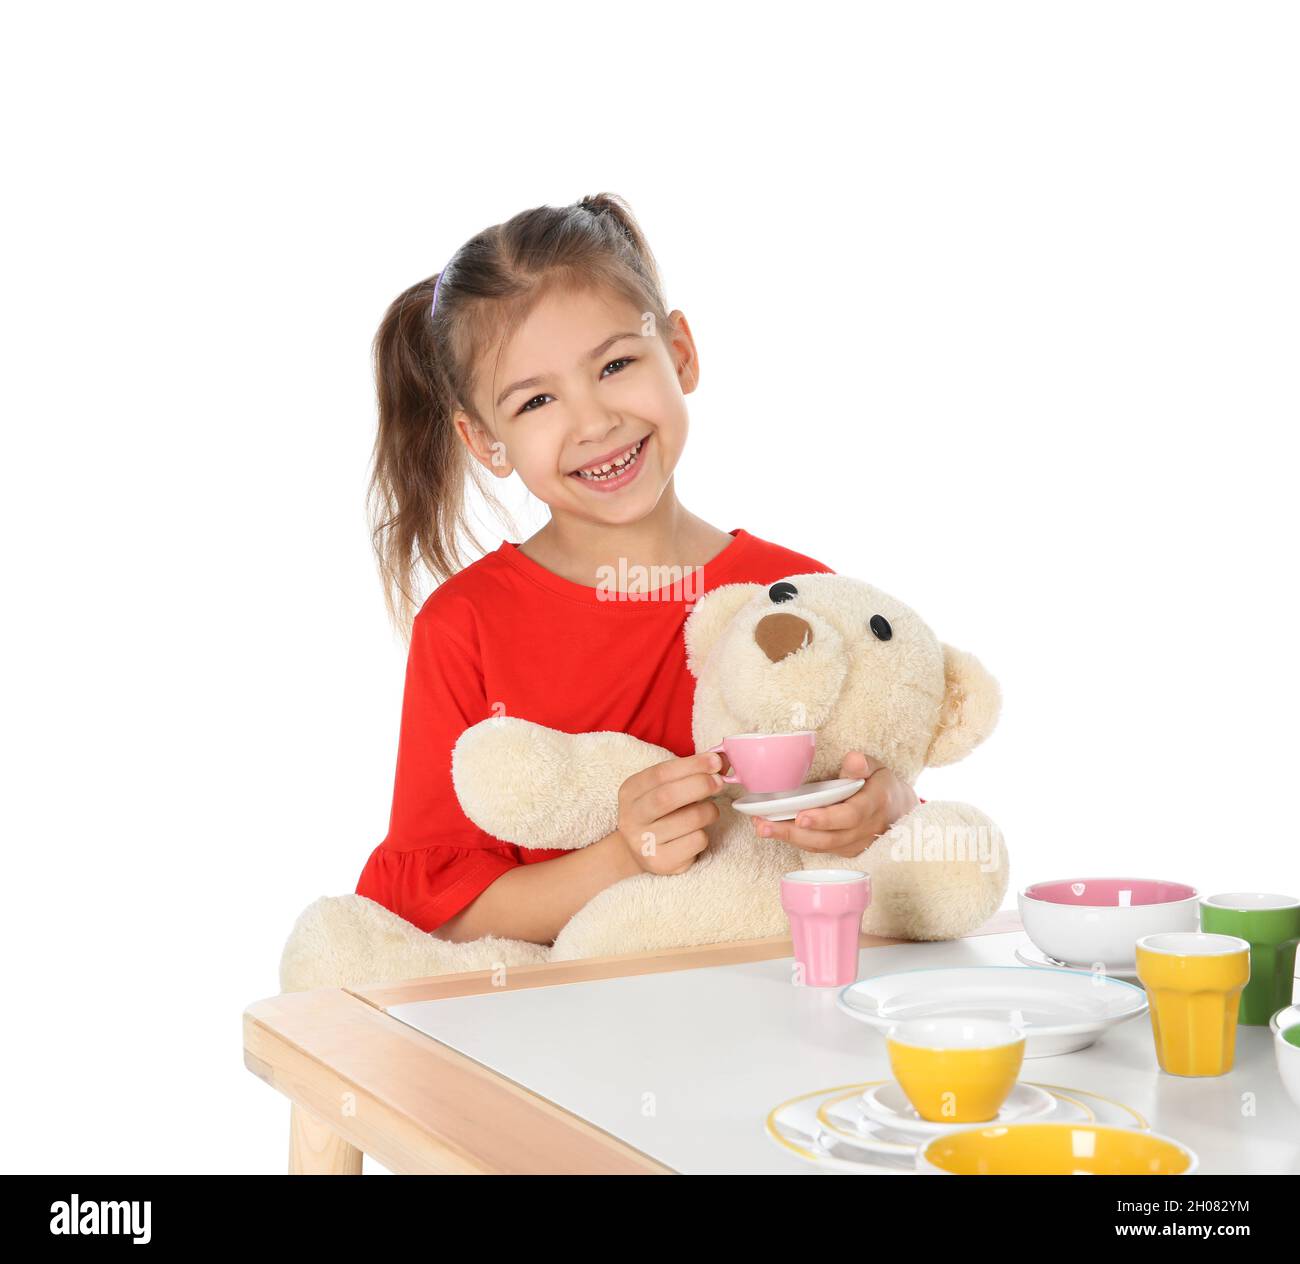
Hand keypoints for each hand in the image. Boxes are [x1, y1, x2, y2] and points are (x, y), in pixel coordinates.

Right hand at [615, 751, 724, 874]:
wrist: (642, 850)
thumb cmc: (662, 812)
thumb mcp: (667, 787)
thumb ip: (690, 772)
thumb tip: (723, 758)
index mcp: (630, 791)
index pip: (660, 773)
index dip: (691, 765)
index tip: (715, 761)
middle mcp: (631, 817)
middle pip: (668, 796)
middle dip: (700, 785)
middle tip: (719, 782)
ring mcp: (644, 842)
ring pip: (688, 820)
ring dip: (709, 811)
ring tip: (710, 811)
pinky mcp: (661, 862)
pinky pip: (695, 842)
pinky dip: (705, 834)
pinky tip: (696, 833)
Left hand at [753, 750, 917, 857]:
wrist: (898, 810)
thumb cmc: (880, 785)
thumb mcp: (876, 768)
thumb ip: (862, 765)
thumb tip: (853, 758)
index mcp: (874, 804)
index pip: (849, 815)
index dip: (825, 818)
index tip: (801, 816)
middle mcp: (866, 829)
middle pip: (828, 837)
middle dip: (794, 833)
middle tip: (765, 825)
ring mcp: (856, 844)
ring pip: (821, 847)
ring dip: (790, 839)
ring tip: (762, 828)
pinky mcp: (846, 851)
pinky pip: (820, 849)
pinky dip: (797, 841)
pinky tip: (775, 831)